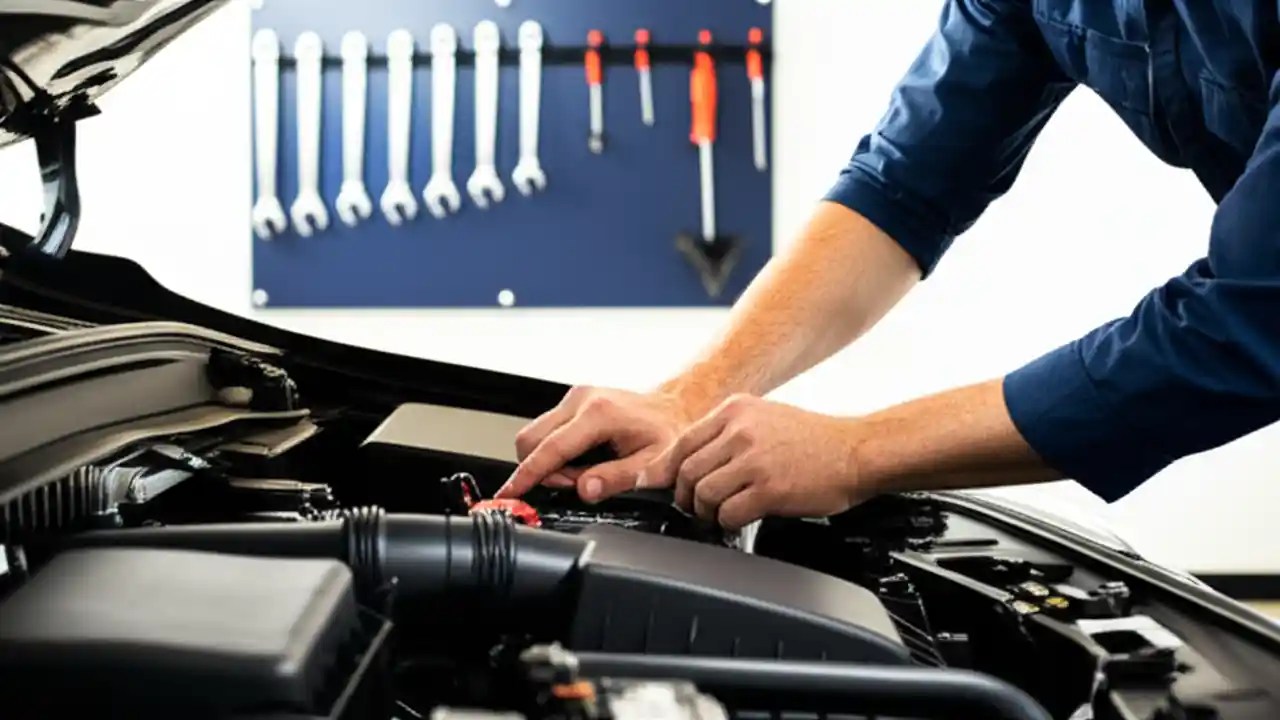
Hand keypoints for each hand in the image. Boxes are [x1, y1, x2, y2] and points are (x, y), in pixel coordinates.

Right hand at [496, 387, 692, 502]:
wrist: (677, 407)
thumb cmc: (668, 433)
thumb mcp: (651, 465)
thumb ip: (616, 479)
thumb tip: (585, 490)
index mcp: (599, 414)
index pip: (550, 448)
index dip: (527, 475)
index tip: (509, 493)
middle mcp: (582, 400)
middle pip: (530, 439)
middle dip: (540, 470)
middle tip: (573, 485)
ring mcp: (576, 397)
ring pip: (535, 434)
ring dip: (547, 461)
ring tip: (582, 472)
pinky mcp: (574, 401)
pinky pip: (547, 429)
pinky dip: (554, 451)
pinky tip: (581, 460)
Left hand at [640, 394, 870, 528]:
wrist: (857, 451)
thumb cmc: (813, 441)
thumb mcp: (763, 420)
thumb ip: (726, 435)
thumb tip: (686, 461)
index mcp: (734, 411)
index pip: (680, 443)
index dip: (662, 470)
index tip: (652, 485)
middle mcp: (739, 431)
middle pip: (686, 472)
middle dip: (685, 497)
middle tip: (696, 508)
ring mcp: (754, 460)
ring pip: (703, 495)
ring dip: (706, 513)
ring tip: (720, 515)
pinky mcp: (769, 489)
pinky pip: (728, 513)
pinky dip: (727, 523)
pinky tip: (739, 521)